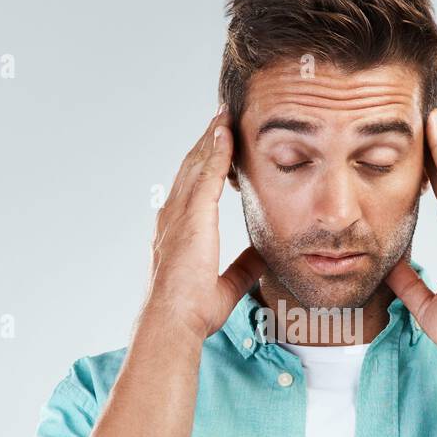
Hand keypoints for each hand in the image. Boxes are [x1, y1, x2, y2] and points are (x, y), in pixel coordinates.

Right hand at [144, 105, 265, 339]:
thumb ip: (244, 267)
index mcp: (179, 233)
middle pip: (191, 169)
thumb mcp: (228, 286)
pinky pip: (205, 174)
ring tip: (224, 117)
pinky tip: (225, 132)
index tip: (217, 148)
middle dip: (206, 144)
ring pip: (197, 165)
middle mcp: (173, 217)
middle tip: (220, 120)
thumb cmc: (191, 311)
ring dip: (211, 139)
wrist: (173, 320)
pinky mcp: (191, 215)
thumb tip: (263, 255)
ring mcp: (179, 214)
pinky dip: (215, 150)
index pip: (194, 190)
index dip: (205, 167)